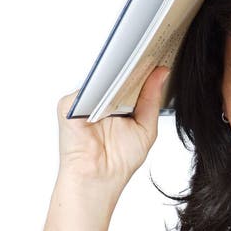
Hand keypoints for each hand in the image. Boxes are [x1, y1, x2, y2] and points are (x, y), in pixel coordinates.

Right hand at [56, 66, 169, 187]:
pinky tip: (111, 87)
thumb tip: (162, 73)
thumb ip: (152, 99)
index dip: (142, 67)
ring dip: (115, 73)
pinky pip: (85, 89)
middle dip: (131, 65)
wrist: (99, 178)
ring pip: (99, 78)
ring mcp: (84, 101)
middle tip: (149, 53)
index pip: (129, 78)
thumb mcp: (146, 127)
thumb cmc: (120, 159)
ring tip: (134, 64)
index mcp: (118, 103)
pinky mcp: (69, 105)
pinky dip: (98, 87)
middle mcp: (100, 100)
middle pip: (114, 73)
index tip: (158, 55)